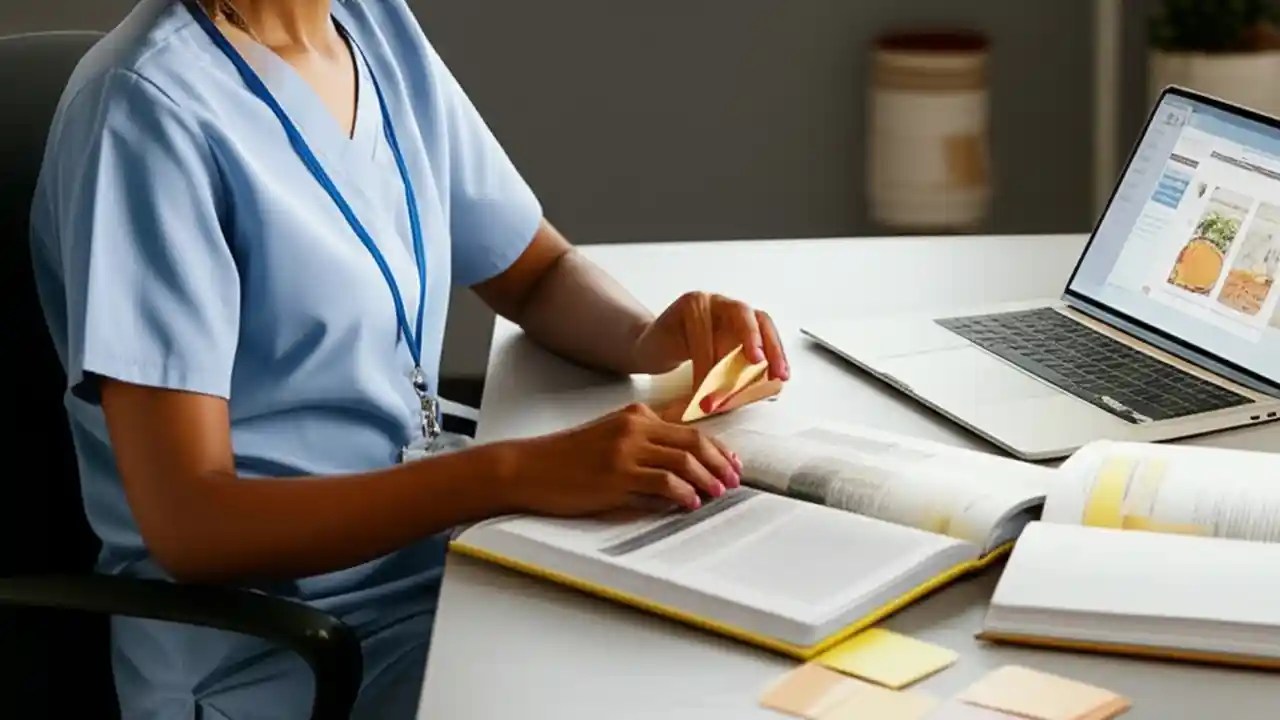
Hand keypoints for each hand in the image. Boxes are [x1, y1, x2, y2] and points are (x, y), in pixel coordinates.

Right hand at [505, 403, 743, 515]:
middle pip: (693, 442)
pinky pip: (661, 482)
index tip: (732, 463)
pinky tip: (689, 503)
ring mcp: (625, 451)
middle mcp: (634, 428)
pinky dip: (682, 493)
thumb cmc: (567, 459)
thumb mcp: (609, 437)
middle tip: (733, 480)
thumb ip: (643, 443)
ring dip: (706, 480)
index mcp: (635, 417)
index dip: (717, 448)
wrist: (529, 468)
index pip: (689, 428)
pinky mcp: (616, 475)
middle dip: (719, 463)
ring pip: (682, 461)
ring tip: (718, 493)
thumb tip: (679, 465)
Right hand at [630, 292, 788, 408]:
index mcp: (741, 318)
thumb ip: (743, 373)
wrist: (652, 349)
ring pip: (717, 327)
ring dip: (721, 362)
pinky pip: (696, 336)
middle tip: (759, 363)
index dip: (776, 349)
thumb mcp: (723, 366)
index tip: (782, 375)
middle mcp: (724, 305)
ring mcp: (702, 302)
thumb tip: (766, 391)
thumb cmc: (691, 358)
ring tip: (720, 391)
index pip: (764, 326)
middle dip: (756, 339)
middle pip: (746, 314)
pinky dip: (701, 366)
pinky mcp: (681, 308)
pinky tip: (700, 387)